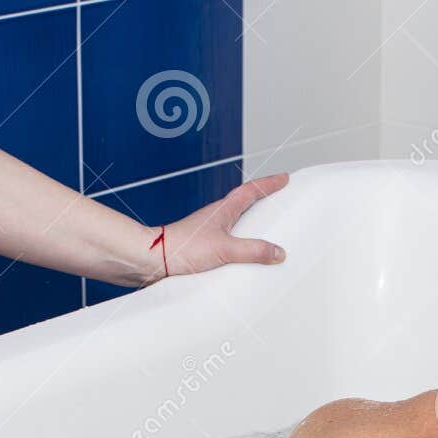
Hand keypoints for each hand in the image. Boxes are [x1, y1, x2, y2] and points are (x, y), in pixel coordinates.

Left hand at [150, 173, 289, 281]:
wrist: (154, 259)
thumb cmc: (182, 247)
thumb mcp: (225, 249)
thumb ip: (253, 251)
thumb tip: (277, 252)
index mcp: (223, 210)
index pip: (251, 191)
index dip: (269, 184)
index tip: (283, 178)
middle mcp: (216, 218)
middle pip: (244, 204)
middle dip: (262, 201)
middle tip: (277, 201)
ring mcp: (209, 232)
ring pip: (235, 224)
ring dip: (250, 226)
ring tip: (265, 234)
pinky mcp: (203, 248)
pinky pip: (228, 244)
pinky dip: (240, 247)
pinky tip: (243, 260)